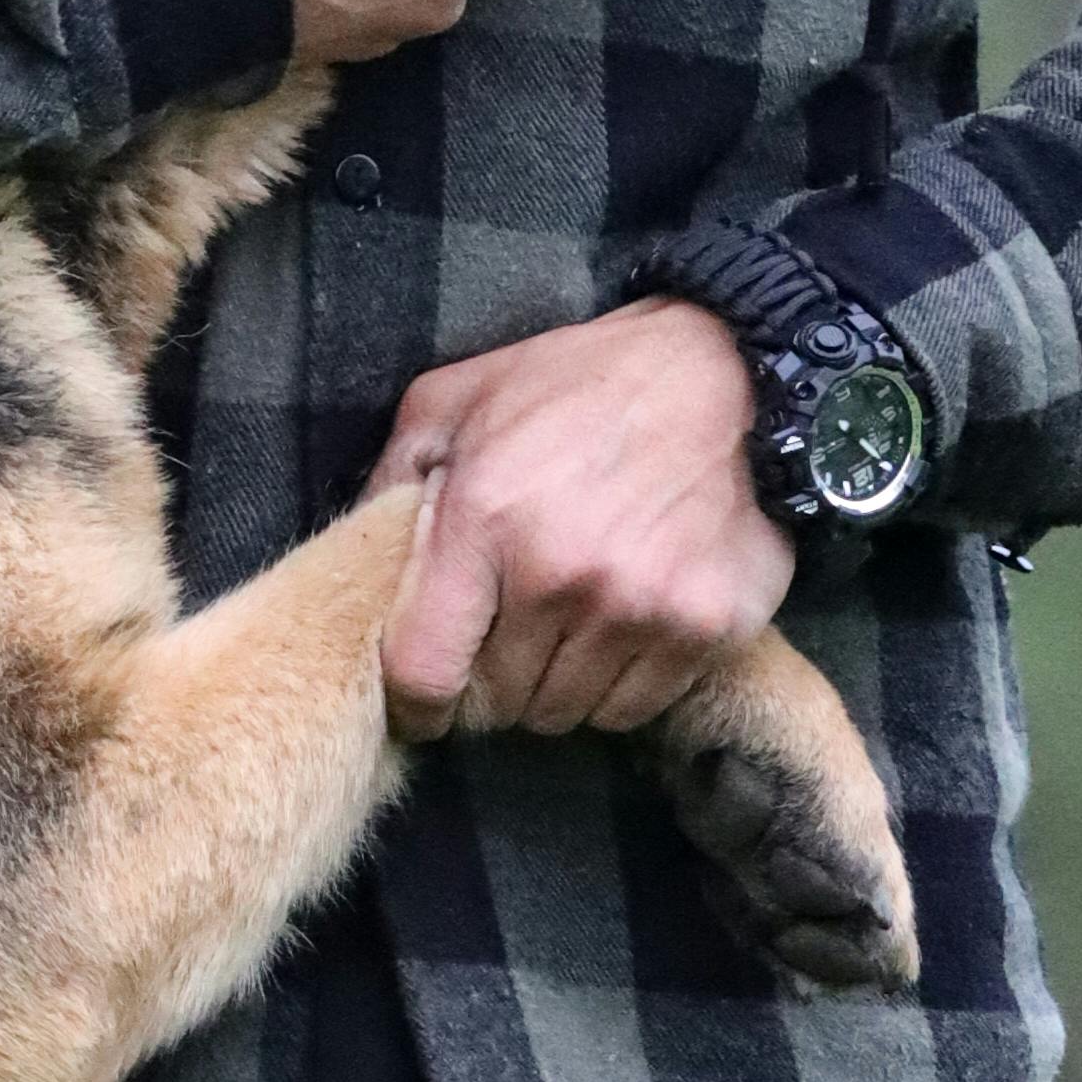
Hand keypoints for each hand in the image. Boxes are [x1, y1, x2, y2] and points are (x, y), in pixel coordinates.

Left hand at [378, 303, 790, 740]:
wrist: (722, 371)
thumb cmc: (577, 384)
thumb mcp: (457, 398)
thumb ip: (394, 474)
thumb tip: (359, 555)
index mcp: (486, 520)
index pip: (424, 671)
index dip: (417, 705)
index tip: (426, 704)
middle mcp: (562, 575)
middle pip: (502, 703)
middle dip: (495, 683)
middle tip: (511, 638)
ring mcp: (641, 608)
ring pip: (568, 711)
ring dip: (558, 685)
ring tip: (568, 626)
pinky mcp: (707, 628)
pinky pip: (636, 707)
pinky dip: (620, 685)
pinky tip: (622, 628)